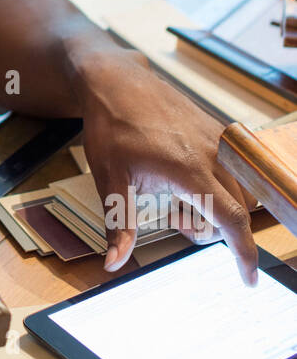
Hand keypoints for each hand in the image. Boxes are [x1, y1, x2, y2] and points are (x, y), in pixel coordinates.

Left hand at [76, 50, 257, 285]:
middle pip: (237, 211)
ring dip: (216, 208)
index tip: (249, 278)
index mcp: (190, 169)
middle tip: (174, 220)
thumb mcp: (109, 178)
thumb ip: (119, 225)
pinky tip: (185, 181)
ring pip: (238, 191)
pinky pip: (234, 170)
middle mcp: (214, 154)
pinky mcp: (218, 131)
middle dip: (213, 229)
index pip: (231, 219)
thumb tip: (115, 264)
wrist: (117, 80)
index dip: (244, 253)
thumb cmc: (111, 126)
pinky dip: (218, 187)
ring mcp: (219, 140)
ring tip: (176, 201)